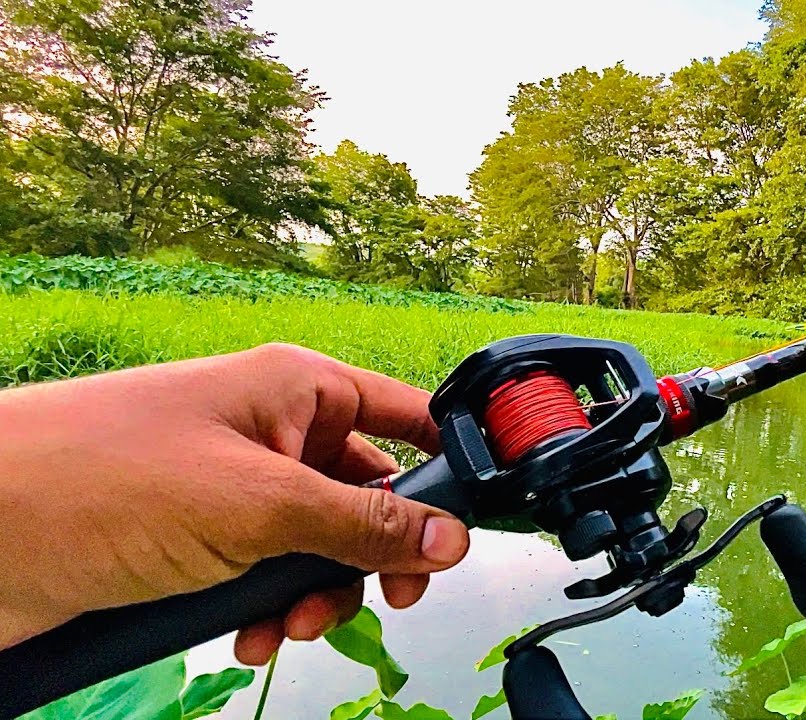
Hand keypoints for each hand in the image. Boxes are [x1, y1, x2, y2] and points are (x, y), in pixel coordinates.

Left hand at [0, 344, 469, 663]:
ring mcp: (234, 487)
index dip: (447, 465)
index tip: (472, 523)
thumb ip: (362, 524)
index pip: (405, 415)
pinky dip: (268, 610)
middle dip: (372, 556)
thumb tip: (449, 537)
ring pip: (319, 546)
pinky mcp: (199, 538)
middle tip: (385, 595)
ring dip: (317, 596)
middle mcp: (272, 432)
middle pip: (368, 495)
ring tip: (285, 624)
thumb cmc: (99, 477)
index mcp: (296, 390)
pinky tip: (246, 635)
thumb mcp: (257, 504)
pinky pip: (267, 575)